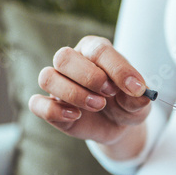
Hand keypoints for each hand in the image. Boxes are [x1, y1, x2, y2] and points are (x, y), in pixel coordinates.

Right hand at [29, 36, 150, 145]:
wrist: (117, 125)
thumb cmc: (126, 104)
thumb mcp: (139, 102)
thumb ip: (138, 97)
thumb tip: (139, 94)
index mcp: (94, 50)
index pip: (98, 50)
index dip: (117, 69)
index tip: (134, 88)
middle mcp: (72, 62)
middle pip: (63, 56)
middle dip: (89, 77)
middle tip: (109, 94)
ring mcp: (58, 84)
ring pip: (47, 77)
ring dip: (73, 93)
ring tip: (98, 105)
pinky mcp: (50, 106)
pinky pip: (36, 103)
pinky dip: (54, 110)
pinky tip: (77, 116)